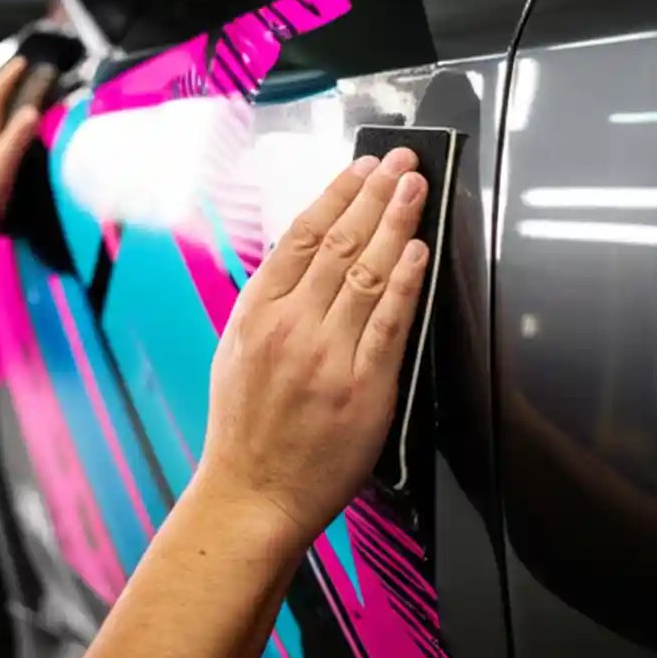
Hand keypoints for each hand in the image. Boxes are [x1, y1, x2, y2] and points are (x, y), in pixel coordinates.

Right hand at [199, 148, 428, 543]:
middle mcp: (291, 328)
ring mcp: (328, 357)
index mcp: (257, 314)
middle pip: (341, 245)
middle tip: (401, 163)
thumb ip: (271, 302)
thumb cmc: (245, 428)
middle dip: (375, 194)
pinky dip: (407, 282)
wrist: (253, 494)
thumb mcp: (237, 351)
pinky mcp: (364, 388)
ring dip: (396, 224)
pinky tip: (419, 250)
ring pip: (369, 274)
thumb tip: (308, 254)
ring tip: (416, 189)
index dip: (338, 195)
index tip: (361, 167)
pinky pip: (389, 324)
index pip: (303, 237)